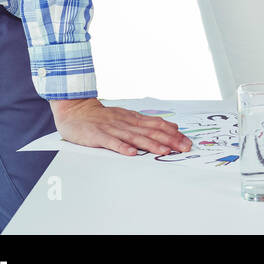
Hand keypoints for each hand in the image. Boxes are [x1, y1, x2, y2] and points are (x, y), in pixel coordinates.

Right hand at [49, 98, 191, 156]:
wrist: (76, 110)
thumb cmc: (103, 117)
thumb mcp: (128, 116)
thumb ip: (147, 123)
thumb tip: (171, 126)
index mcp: (134, 119)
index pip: (158, 125)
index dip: (173, 133)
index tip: (187, 141)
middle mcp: (126, 123)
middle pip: (151, 131)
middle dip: (170, 140)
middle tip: (184, 148)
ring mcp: (112, 129)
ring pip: (135, 137)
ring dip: (151, 145)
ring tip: (165, 151)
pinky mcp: (98, 136)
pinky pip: (111, 142)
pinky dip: (122, 147)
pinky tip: (131, 153)